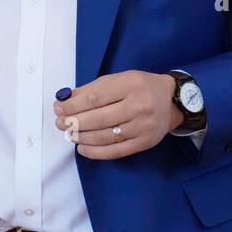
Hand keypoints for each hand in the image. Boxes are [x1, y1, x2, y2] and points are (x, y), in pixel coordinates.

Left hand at [52, 71, 183, 160]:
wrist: (172, 101)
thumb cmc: (141, 88)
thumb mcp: (119, 79)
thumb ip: (93, 89)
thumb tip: (65, 100)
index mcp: (130, 85)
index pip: (94, 97)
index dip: (72, 106)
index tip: (59, 109)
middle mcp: (140, 106)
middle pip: (98, 119)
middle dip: (73, 123)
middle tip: (61, 123)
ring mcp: (144, 126)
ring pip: (104, 137)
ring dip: (81, 137)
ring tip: (69, 134)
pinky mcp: (145, 142)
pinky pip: (115, 151)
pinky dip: (95, 152)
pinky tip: (82, 147)